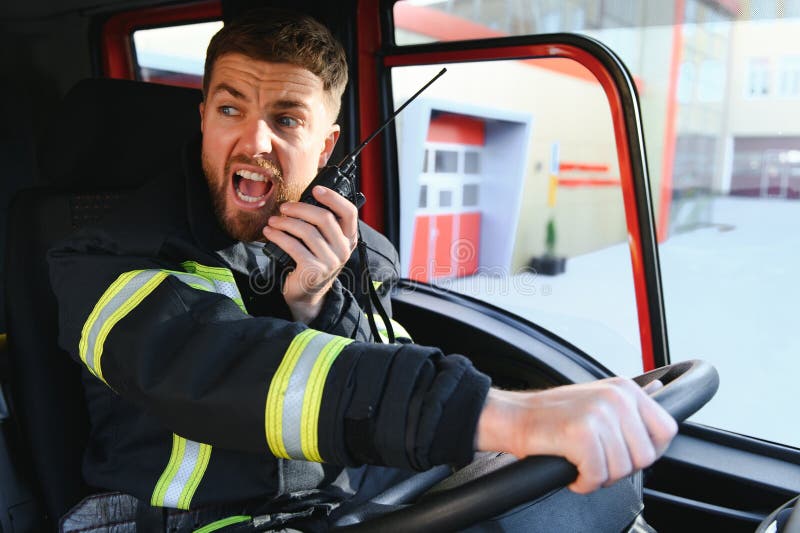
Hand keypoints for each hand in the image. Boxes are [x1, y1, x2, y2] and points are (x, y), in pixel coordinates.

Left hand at [262, 186, 357, 322]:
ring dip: (285, 222)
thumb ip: (322, 224)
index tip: (316, 189)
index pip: (349, 212)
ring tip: (273, 221)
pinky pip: (294, 246)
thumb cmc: (312, 260)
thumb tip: (303, 198)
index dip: (334, 197)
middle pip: (325, 218)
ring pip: (307, 231)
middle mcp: (344, 250)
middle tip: (284, 207)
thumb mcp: (324, 242)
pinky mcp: (313, 270)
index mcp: (349, 238)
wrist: (306, 293)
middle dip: (300, 208)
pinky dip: (278, 236)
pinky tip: (270, 233)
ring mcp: (330, 261)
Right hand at [475, 377, 677, 493]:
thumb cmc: (553, 414)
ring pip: (621, 469)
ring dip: (599, 476)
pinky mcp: (582, 434)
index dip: (647, 451)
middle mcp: (616, 398)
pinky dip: (583, 482)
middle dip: (620, 467)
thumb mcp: (597, 398)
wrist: (514, 417)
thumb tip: (660, 390)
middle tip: (595, 459)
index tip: (624, 453)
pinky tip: (572, 470)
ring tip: (581, 462)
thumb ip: (629, 402)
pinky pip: (597, 476)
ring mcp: (599, 414)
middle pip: (645, 456)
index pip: (666, 430)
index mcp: (624, 388)